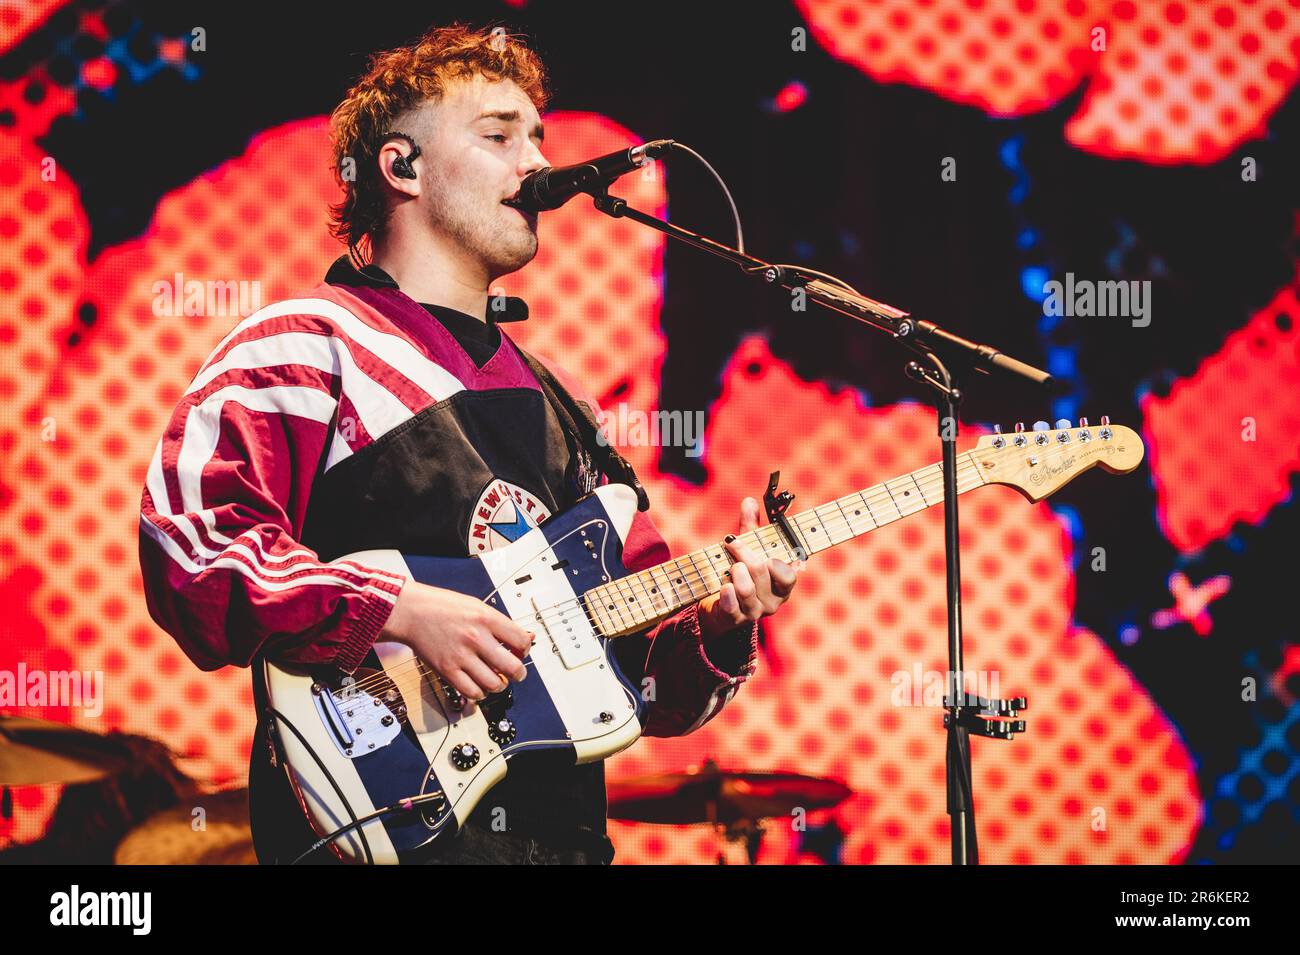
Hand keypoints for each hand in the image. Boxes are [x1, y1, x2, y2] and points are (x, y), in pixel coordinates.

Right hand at [379, 580, 532, 705]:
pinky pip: (472, 692)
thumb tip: (524, 638)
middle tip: (517, 673)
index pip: (522, 641)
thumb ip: (500, 624)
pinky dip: (480, 693)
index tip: (522, 652)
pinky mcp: (447, 670)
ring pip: (494, 684)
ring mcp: (461, 656)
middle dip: (519, 673)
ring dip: (500, 685)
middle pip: (512, 667)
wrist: (412, 612)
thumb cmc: (442, 607)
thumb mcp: (477, 606)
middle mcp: (476, 637)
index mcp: (486, 618)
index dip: (526, 650)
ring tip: (497, 680)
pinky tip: (480, 685)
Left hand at [698, 496, 801, 636]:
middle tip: (731, 543)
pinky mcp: (735, 619)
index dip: (777, 563)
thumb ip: (751, 527)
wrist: (721, 607)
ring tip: (730, 567)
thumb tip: (749, 501)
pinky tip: (724, 585)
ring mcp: (755, 612)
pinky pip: (732, 605)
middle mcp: (773, 601)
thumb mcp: (748, 550)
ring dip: (735, 571)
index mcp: (783, 585)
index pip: (789, 576)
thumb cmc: (741, 574)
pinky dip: (726, 591)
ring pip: (746, 587)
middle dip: (744, 552)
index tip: (766, 553)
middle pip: (761, 571)